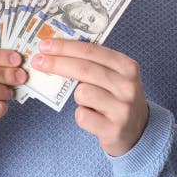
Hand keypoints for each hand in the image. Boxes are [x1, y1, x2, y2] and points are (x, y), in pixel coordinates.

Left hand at [31, 39, 148, 156]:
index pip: (91, 51)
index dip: (65, 47)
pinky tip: (92, 117)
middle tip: (37, 61)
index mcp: (127, 67)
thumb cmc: (118, 98)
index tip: (45, 45)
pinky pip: (82, 116)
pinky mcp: (114, 130)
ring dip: (76, 96)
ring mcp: (122, 109)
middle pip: (84, 69)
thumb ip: (93, 63)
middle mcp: (128, 86)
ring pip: (82, 93)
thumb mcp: (115, 76)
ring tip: (87, 101)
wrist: (139, 132)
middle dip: (56, 63)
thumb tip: (56, 51)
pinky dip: (82, 115)